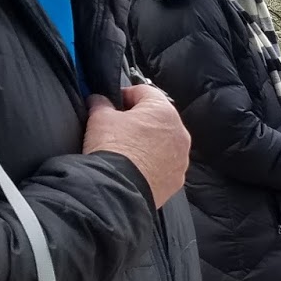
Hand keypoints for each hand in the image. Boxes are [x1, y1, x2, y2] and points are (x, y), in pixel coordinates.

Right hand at [83, 83, 189, 207]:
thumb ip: (101, 103)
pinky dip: (153, 162)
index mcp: (164, 111)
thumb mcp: (100, 118)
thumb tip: (98, 100)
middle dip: (138, 120)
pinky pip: (165, 164)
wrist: (118, 189)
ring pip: (163, 142)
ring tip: (126, 149)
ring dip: (148, 142)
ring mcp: (181, 158)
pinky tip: (135, 166)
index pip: (144, 92)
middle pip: (157, 118)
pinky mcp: (177, 178)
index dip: (125, 95)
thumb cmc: (113, 148)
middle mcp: (180, 133)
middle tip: (117, 127)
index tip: (112, 103)